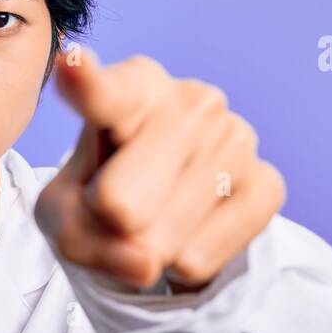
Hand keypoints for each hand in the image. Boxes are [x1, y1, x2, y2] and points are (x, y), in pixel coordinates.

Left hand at [35, 48, 284, 290]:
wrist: (164, 222)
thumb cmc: (101, 197)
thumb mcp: (64, 213)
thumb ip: (80, 236)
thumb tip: (146, 263)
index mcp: (133, 87)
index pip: (105, 94)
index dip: (86, 85)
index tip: (70, 64)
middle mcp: (191, 100)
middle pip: (121, 203)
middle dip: (106, 231)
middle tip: (117, 211)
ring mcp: (237, 137)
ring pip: (161, 238)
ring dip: (145, 251)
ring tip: (154, 221)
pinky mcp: (267, 184)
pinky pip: (199, 258)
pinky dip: (179, 267)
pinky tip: (186, 237)